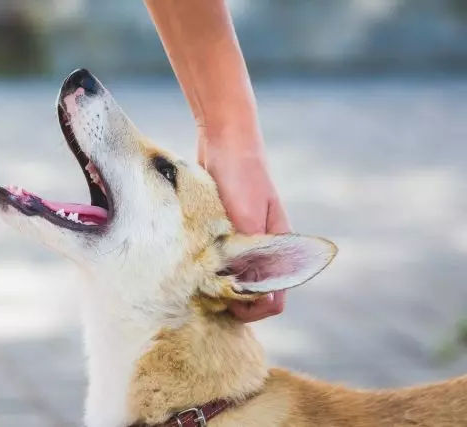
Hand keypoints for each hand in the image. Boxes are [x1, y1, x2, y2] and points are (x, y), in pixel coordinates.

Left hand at [199, 129, 290, 321]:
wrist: (225, 139)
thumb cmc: (239, 176)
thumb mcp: (245, 219)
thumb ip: (249, 257)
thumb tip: (253, 296)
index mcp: (278, 250)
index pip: (273, 301)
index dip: (252, 309)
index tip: (224, 300)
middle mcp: (264, 250)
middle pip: (253, 295)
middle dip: (231, 300)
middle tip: (203, 290)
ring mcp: (245, 241)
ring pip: (235, 279)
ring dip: (217, 282)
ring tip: (195, 274)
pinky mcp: (226, 231)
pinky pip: (221, 260)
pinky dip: (209, 265)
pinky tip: (192, 258)